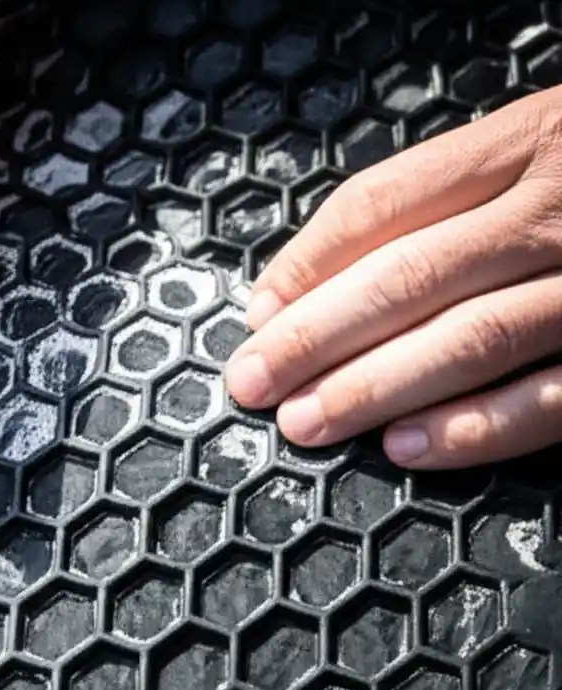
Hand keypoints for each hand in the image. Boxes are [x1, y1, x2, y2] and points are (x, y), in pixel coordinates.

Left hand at [226, 87, 561, 470]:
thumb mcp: (530, 148)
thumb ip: (432, 201)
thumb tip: (297, 285)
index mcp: (525, 143)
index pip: (382, 204)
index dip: (305, 265)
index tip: (258, 317)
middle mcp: (559, 209)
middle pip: (409, 277)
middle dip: (317, 339)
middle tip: (256, 382)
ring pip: (470, 339)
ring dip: (375, 389)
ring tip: (308, 421)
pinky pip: (552, 397)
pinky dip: (475, 428)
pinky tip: (407, 448)